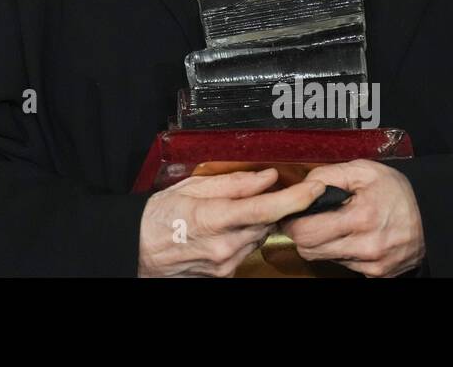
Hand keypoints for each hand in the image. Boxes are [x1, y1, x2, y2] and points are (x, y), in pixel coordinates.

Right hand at [138, 168, 325, 276]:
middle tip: (258, 191)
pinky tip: (222, 230)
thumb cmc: (158, 215)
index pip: (265, 209)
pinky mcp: (225, 274)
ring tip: (228, 211)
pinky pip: (246, 250)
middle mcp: (224, 246)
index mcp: (214, 219)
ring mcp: (226, 264)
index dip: (295, 198)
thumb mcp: (192, 188)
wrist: (137, 249)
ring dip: (254, 222)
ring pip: (258, 237)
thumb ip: (233, 183)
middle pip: (266, 223)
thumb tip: (267, 178)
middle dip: (269, 206)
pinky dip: (242, 236)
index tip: (315, 188)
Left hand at [278, 159, 424, 276]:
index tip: (294, 211)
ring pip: (324, 258)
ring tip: (334, 223)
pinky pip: (343, 265)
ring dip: (322, 242)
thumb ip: (328, 174)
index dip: (294, 220)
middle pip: (309, 249)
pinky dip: (340, 251)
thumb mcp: (364, 170)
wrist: (433, 216)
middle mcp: (367, 246)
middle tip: (309, 217)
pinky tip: (351, 236)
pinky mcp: (377, 274)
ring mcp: (372, 264)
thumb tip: (303, 185)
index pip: (306, 231)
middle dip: (302, 232)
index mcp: (361, 217)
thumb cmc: (398, 192)